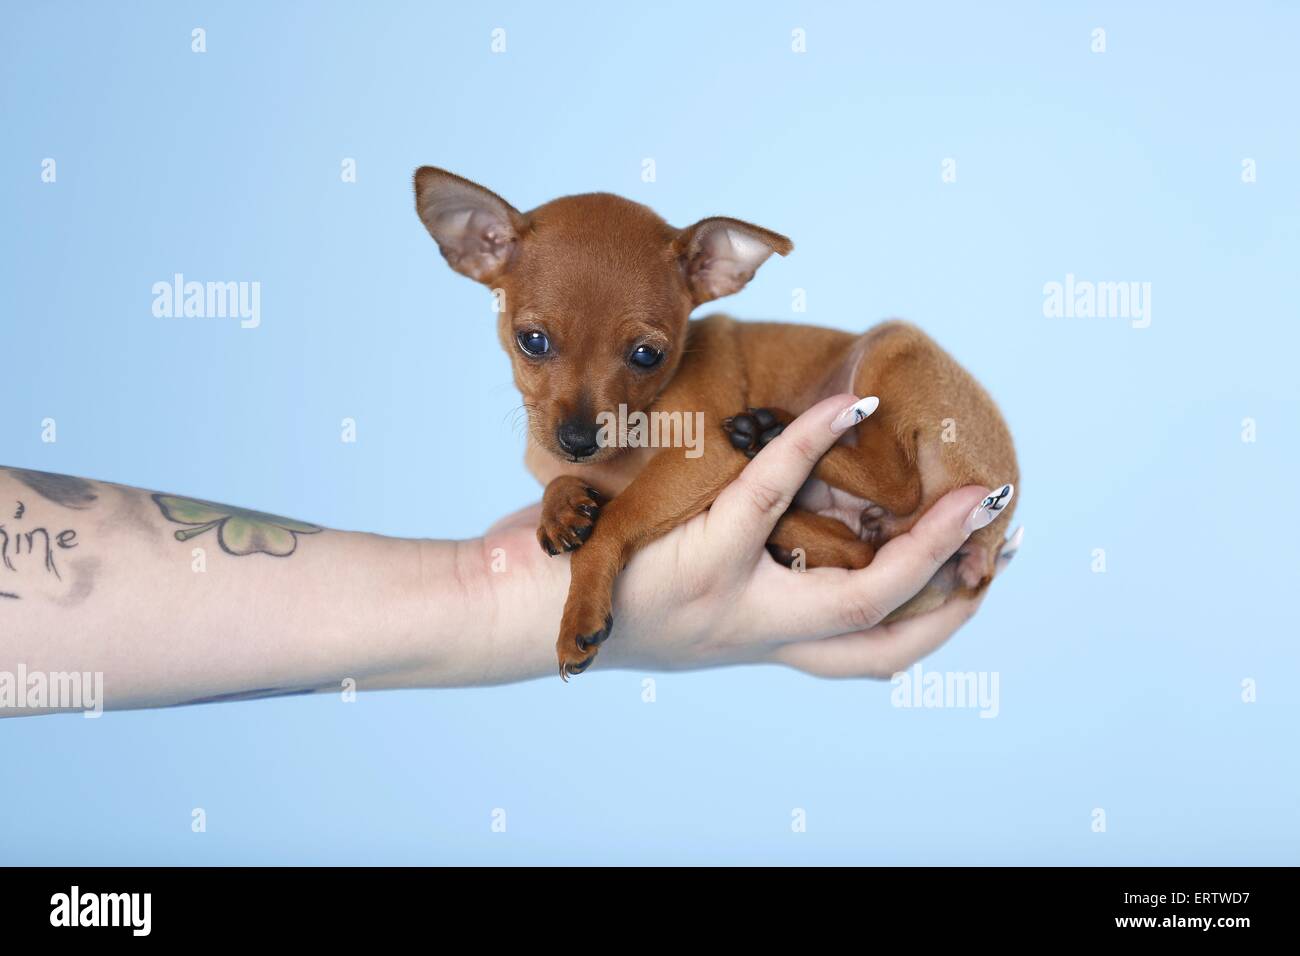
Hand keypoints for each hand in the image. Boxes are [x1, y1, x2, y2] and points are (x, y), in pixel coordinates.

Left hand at [475, 394, 1017, 680]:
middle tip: (1002, 534)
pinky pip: (767, 493)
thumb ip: (737, 556)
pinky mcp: (693, 560)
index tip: (979, 577)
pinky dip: (810, 441)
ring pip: (858, 592)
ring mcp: (728, 606)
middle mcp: (752, 638)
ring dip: (924, 541)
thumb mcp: (678, 580)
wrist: (501, 610)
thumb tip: (791, 494)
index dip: (932, 623)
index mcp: (755, 641)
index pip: (866, 654)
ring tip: (969, 491)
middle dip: (956, 593)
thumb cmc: (582, 584)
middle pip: (884, 640)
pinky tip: (847, 404)